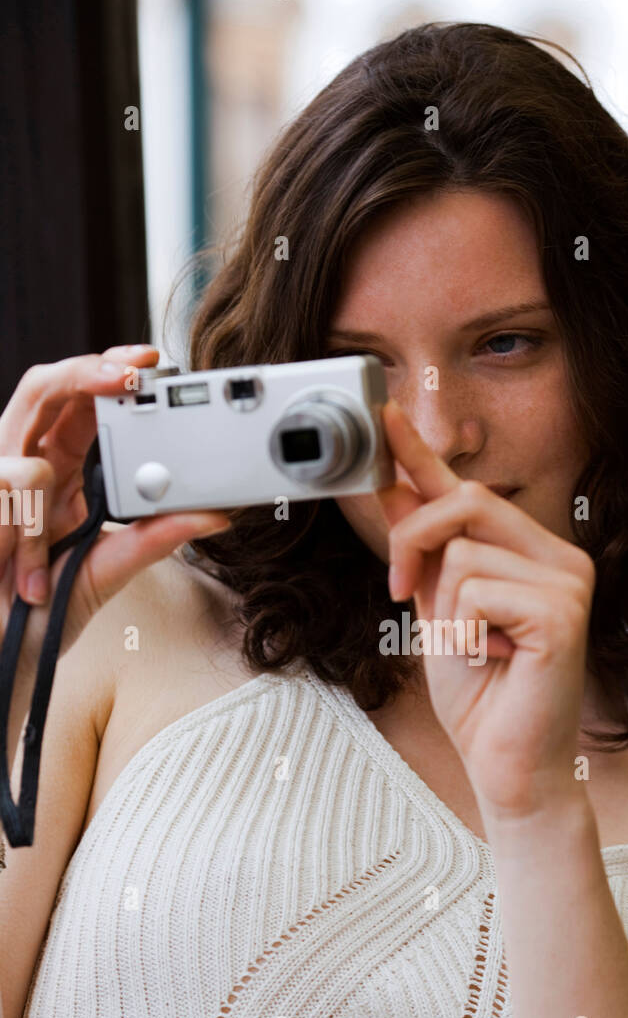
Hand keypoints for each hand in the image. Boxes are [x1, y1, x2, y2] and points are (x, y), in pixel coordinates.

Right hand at [0, 347, 230, 657]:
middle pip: (49, 385)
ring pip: (27, 418)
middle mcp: (27, 459)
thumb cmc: (46, 607)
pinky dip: (31, 523)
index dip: (112, 373)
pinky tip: (28, 563)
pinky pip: (15, 474)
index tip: (155, 365)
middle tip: (136, 368)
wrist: (4, 652)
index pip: (83, 401)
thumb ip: (158, 537)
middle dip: (91, 366)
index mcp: (60, 468)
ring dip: (54, 472)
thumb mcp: (113, 566)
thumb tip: (216, 515)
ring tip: (61, 529)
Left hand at [377, 400, 594, 822]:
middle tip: (401, 593)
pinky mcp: (564, 611)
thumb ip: (425, 552)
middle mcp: (560, 556)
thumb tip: (391, 487)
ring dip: (446, 610)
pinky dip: (465, 631)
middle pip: (466, 502)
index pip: (468, 490)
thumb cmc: (481, 696)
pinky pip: (476, 591)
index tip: (385, 411)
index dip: (422, 453)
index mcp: (532, 552)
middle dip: (414, 543)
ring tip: (477, 648)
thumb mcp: (438, 609)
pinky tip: (496, 659)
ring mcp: (569, 580)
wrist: (509, 765)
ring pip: (462, 554)